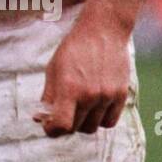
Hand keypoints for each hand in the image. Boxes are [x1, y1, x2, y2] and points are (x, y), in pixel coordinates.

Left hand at [34, 11, 131, 136]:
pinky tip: (94, 108)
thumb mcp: (53, 70)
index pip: (62, 125)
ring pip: (93, 127)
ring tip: (79, 108)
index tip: (48, 126)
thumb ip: (48, 96)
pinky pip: (110, 121)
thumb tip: (40, 119)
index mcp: (70, 88)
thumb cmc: (73, 49)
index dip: (52, 130)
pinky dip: (100, 119)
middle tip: (63, 114)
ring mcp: (107, 96)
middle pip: (77, 128)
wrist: (103, 31)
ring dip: (83, 123)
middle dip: (66, 125)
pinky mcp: (121, 95)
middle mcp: (90, 95)